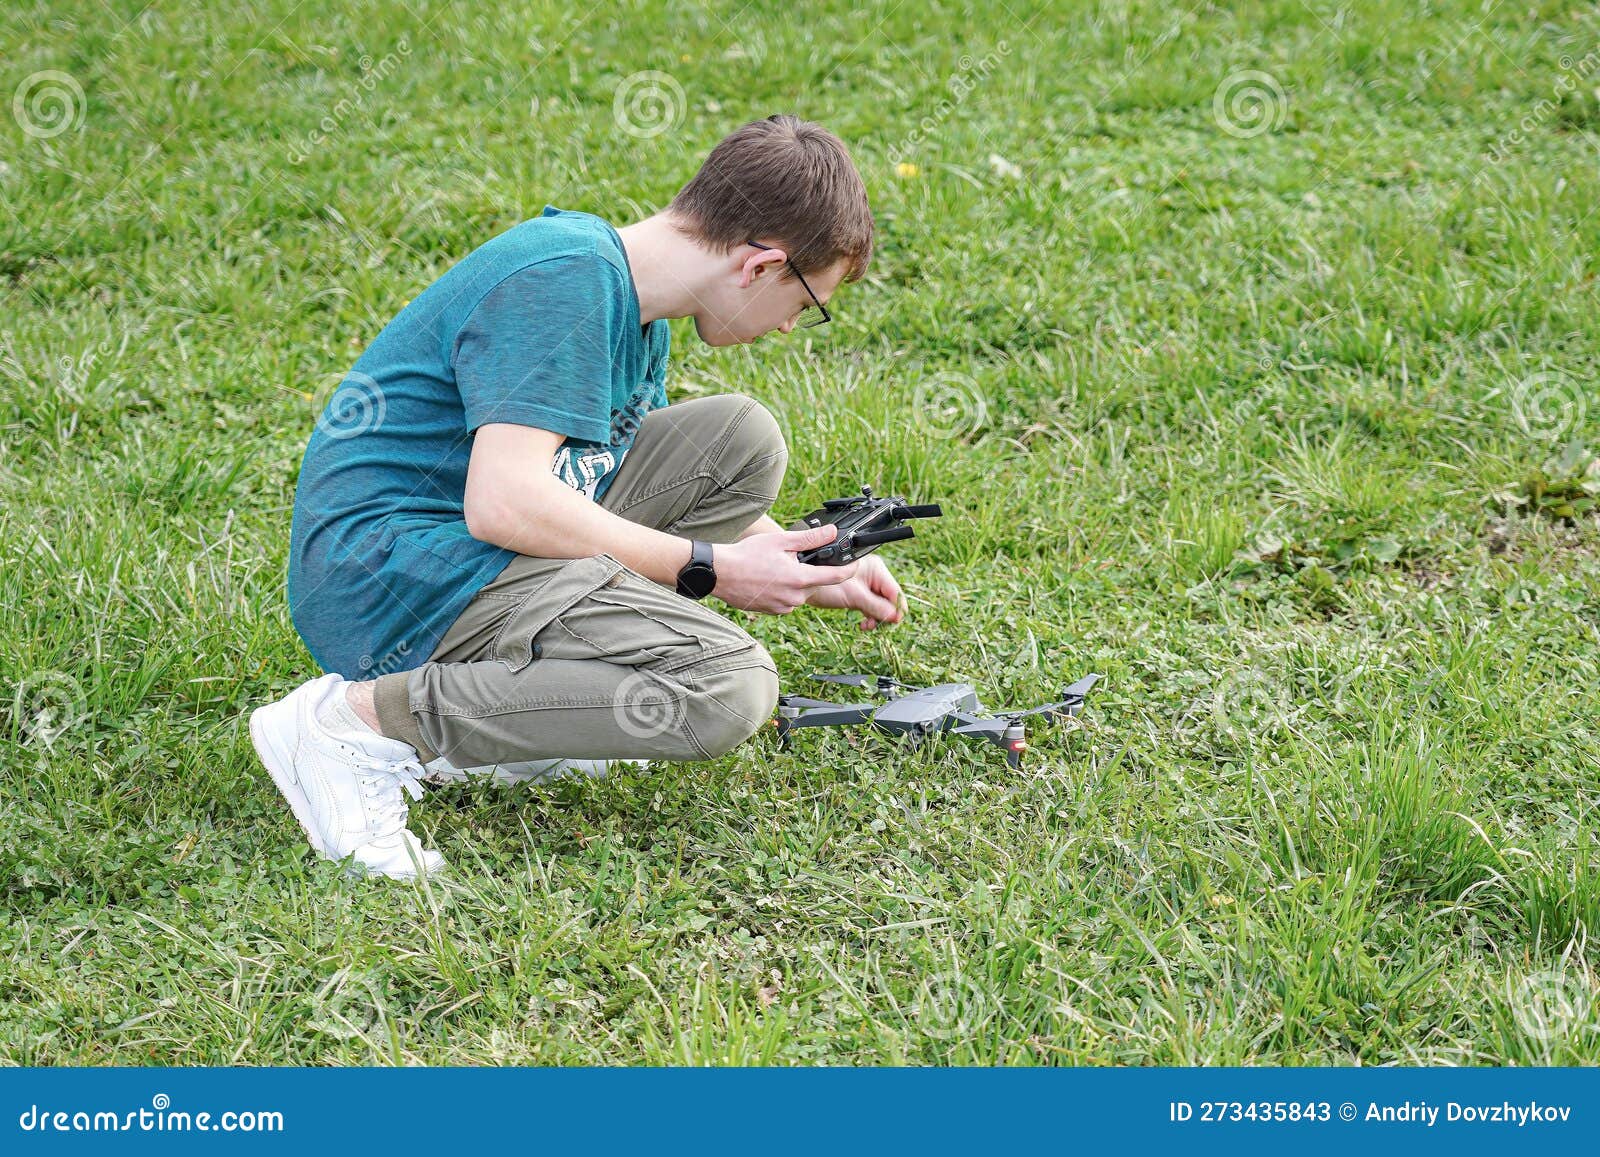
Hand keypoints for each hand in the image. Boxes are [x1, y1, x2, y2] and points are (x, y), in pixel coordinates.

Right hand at [710, 523, 858, 614]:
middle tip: (794, 558)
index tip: (854, 563)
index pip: (836, 577)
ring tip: (777, 568)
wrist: (720, 573)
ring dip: (797, 581)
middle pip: (817, 584)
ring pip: (802, 593)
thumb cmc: (747, 555)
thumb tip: (832, 532)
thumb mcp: (781, 541)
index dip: (849, 569)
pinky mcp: (774, 612)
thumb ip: (810, 538)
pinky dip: (785, 590)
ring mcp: (784, 607)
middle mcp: (795, 597)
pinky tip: (770, 579)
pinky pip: (788, 600)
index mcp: (800, 579)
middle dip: (812, 571)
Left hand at [803, 553, 903, 630]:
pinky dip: (870, 617)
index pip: (895, 590)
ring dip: (877, 618)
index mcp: (876, 569)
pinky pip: (872, 608)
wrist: (805, 587)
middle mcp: (873, 576)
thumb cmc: (825, 585)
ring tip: (868, 626)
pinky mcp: (859, 595)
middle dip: (885, 614)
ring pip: (881, 606)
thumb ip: (876, 606)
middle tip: (877, 626)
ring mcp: (866, 586)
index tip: (894, 622)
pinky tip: (864, 624)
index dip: (897, 607)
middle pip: (889, 599)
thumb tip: (895, 616)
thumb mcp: (854, 597)